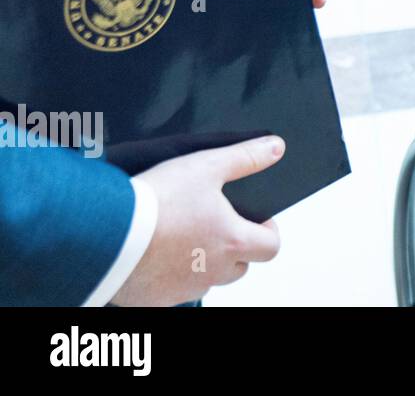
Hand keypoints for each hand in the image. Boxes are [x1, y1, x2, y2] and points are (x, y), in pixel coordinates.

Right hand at [110, 136, 284, 305]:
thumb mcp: (206, 166)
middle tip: (214, 225)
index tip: (256, 220)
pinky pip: (170, 293)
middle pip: (239, 267)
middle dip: (235, 249)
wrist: (103, 230)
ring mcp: (182, 290)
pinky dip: (167, 278)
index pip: (271, 247)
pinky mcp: (153, 301)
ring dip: (201, 264)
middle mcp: (212, 273)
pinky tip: (152, 256)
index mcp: (232, 242)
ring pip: (205, 281)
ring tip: (180, 237)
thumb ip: (245, 158)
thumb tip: (276, 148)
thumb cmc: (155, 200)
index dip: (268, 232)